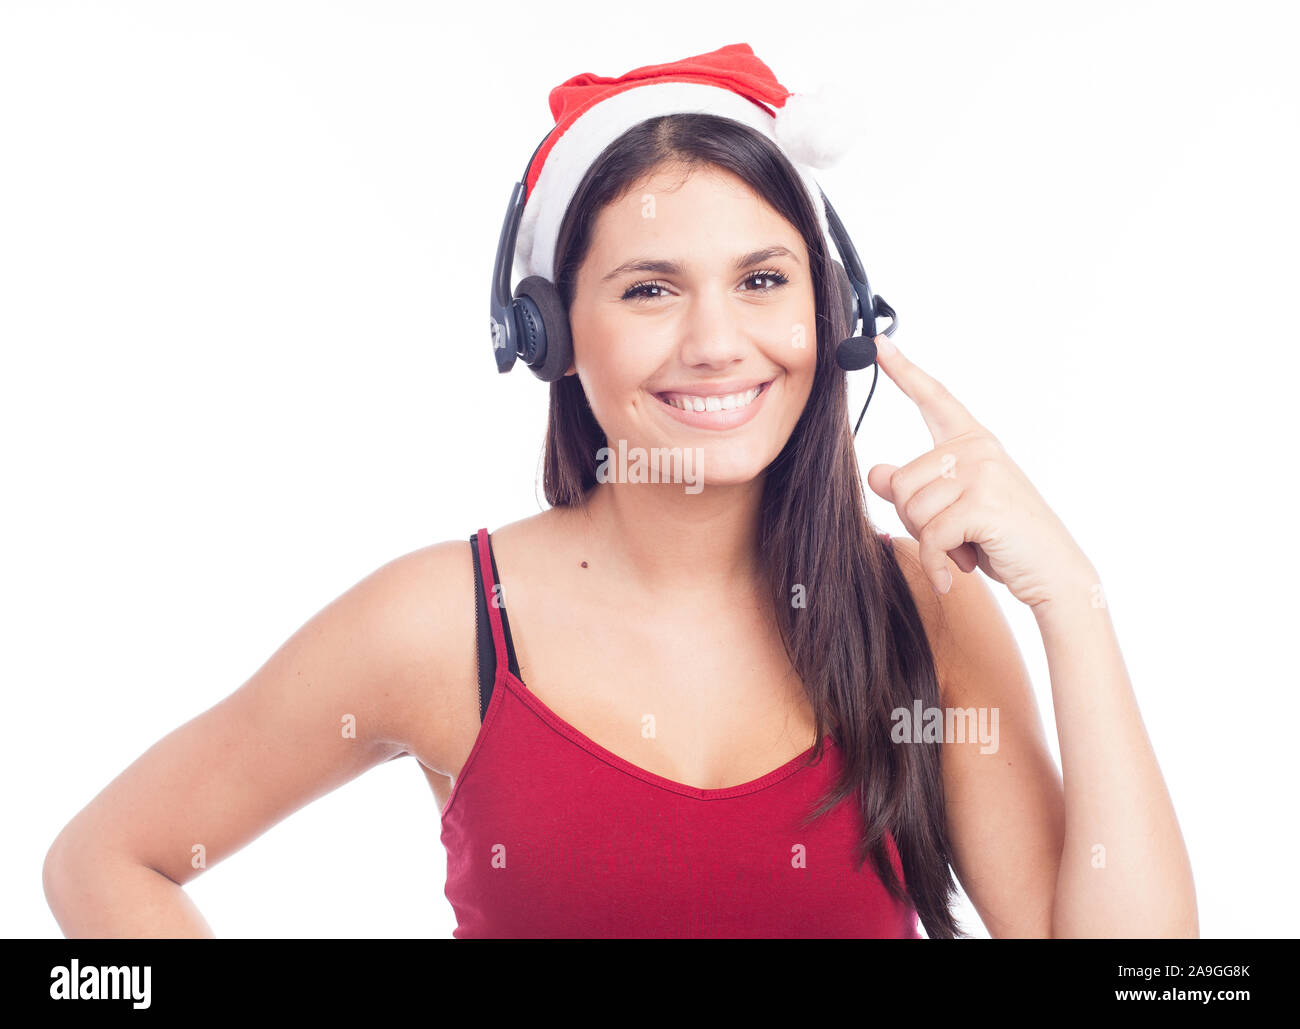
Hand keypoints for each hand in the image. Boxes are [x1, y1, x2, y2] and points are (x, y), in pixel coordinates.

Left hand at [865, 335, 1095, 608]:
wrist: (1054, 574)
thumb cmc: (1002, 540)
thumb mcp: (953, 509)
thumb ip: (916, 488)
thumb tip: (876, 472)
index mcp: (972, 442)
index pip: (932, 399)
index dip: (903, 371)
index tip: (878, 345)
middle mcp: (978, 448)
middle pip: (902, 482)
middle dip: (916, 521)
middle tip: (955, 537)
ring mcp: (983, 472)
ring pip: (911, 509)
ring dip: (931, 542)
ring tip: (967, 547)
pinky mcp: (983, 503)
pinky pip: (931, 535)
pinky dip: (936, 563)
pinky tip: (951, 576)